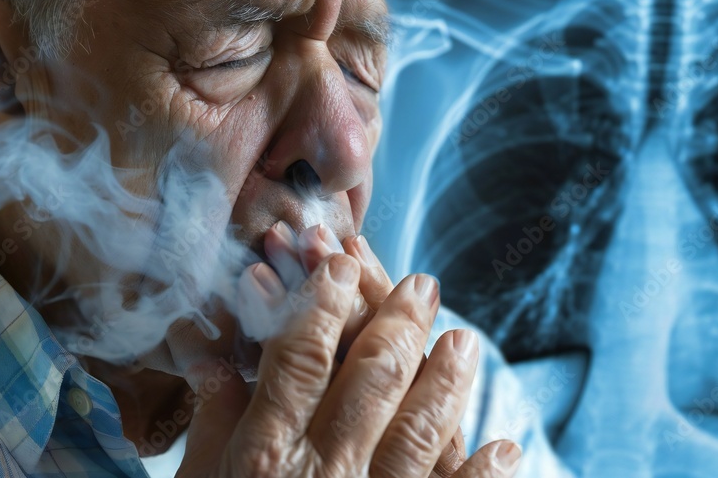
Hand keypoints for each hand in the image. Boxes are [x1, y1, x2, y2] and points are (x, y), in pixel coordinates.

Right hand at [175, 231, 521, 476]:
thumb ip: (211, 424)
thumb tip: (212, 349)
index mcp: (263, 457)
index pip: (299, 359)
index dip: (321, 302)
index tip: (340, 261)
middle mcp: (321, 474)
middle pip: (369, 379)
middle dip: (398, 322)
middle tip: (424, 285)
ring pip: (419, 428)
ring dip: (446, 380)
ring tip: (465, 342)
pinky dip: (482, 475)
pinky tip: (505, 446)